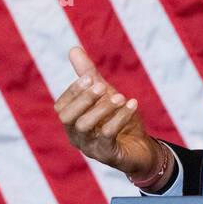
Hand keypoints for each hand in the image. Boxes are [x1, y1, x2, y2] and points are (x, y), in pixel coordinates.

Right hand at [54, 47, 167, 186]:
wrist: (141, 148)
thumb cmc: (119, 120)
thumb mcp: (105, 94)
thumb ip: (89, 75)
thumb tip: (73, 49)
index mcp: (72, 122)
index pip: (61, 106)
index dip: (73, 90)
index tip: (90, 76)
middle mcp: (76, 136)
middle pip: (67, 117)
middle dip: (83, 99)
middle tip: (102, 86)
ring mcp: (90, 147)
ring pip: (85, 126)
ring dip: (103, 108)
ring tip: (121, 96)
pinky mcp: (107, 154)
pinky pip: (108, 135)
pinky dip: (120, 118)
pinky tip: (133, 105)